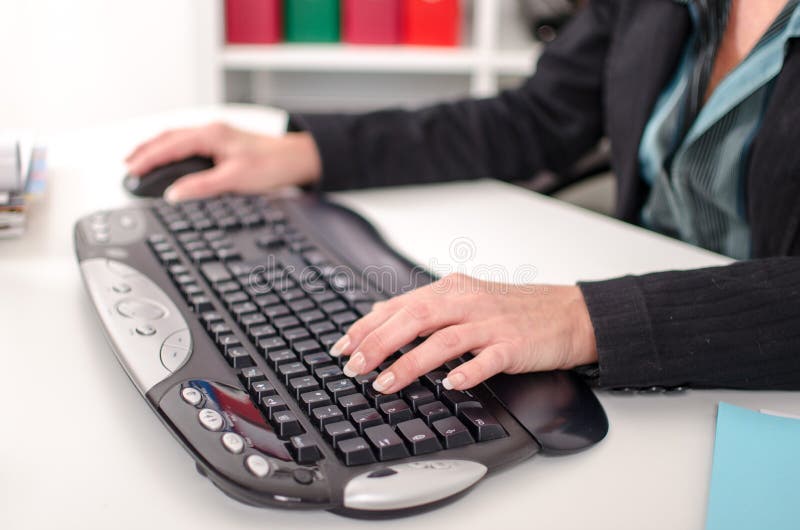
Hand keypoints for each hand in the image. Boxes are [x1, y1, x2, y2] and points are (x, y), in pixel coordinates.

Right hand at [125, 123, 321, 201]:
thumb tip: (174, 195)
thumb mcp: (235, 178)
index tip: (129, 171)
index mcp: (210, 134)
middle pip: (167, 138)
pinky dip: (170, 151)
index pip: (168, 145)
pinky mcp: (221, 143)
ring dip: (155, 149)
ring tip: (138, 162)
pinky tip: (167, 160)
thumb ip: (203, 186)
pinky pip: (186, 143)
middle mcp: (210, 131)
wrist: (297, 159)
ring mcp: (215, 135)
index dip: (146, 159)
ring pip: (175, 139)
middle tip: (125, 166)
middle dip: (144, 151)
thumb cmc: (272, 164)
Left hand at [330, 273, 597, 392]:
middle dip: (379, 343)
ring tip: (385, 384)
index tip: (343, 347)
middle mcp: (467, 302)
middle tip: (355, 367)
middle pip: (415, 318)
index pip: (399, 306)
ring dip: (411, 363)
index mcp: (451, 290)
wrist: (566, 313)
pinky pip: (487, 359)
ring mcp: (491, 323)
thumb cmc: (512, 309)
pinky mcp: (514, 345)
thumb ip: (422, 307)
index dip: (367, 327)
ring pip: (444, 340)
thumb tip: (377, 314)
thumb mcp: (463, 299)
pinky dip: (467, 371)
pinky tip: (450, 384)